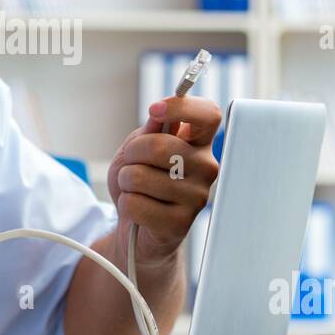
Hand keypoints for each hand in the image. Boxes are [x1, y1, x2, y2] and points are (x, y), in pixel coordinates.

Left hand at [106, 95, 221, 269]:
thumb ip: (149, 131)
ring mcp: (197, 197)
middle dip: (132, 153)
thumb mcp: (138, 148)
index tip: (155, 110)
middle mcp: (206, 167)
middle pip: (160, 146)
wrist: (139, 227)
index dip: (182, 107)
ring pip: (140, 176)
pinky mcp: (181, 223)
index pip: (209, 114)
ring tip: (136, 190)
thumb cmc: (140, 182)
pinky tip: (139, 210)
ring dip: (125, 181)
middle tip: (131, 164)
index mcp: (200, 143)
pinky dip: (126, 204)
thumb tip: (157, 117)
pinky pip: (135, 203)